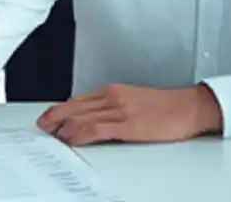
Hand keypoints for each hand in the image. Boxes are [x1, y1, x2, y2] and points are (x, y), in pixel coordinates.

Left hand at [36, 83, 222, 145]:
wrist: (189, 107)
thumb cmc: (164, 107)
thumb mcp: (132, 101)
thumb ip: (112, 107)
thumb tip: (92, 117)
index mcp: (112, 91)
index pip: (78, 99)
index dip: (60, 109)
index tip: (48, 116)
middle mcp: (112, 98)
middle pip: (75, 106)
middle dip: (55, 116)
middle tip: (42, 125)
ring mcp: (119, 110)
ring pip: (82, 117)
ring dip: (63, 127)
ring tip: (51, 135)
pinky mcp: (128, 125)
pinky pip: (96, 128)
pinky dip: (80, 133)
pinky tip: (71, 139)